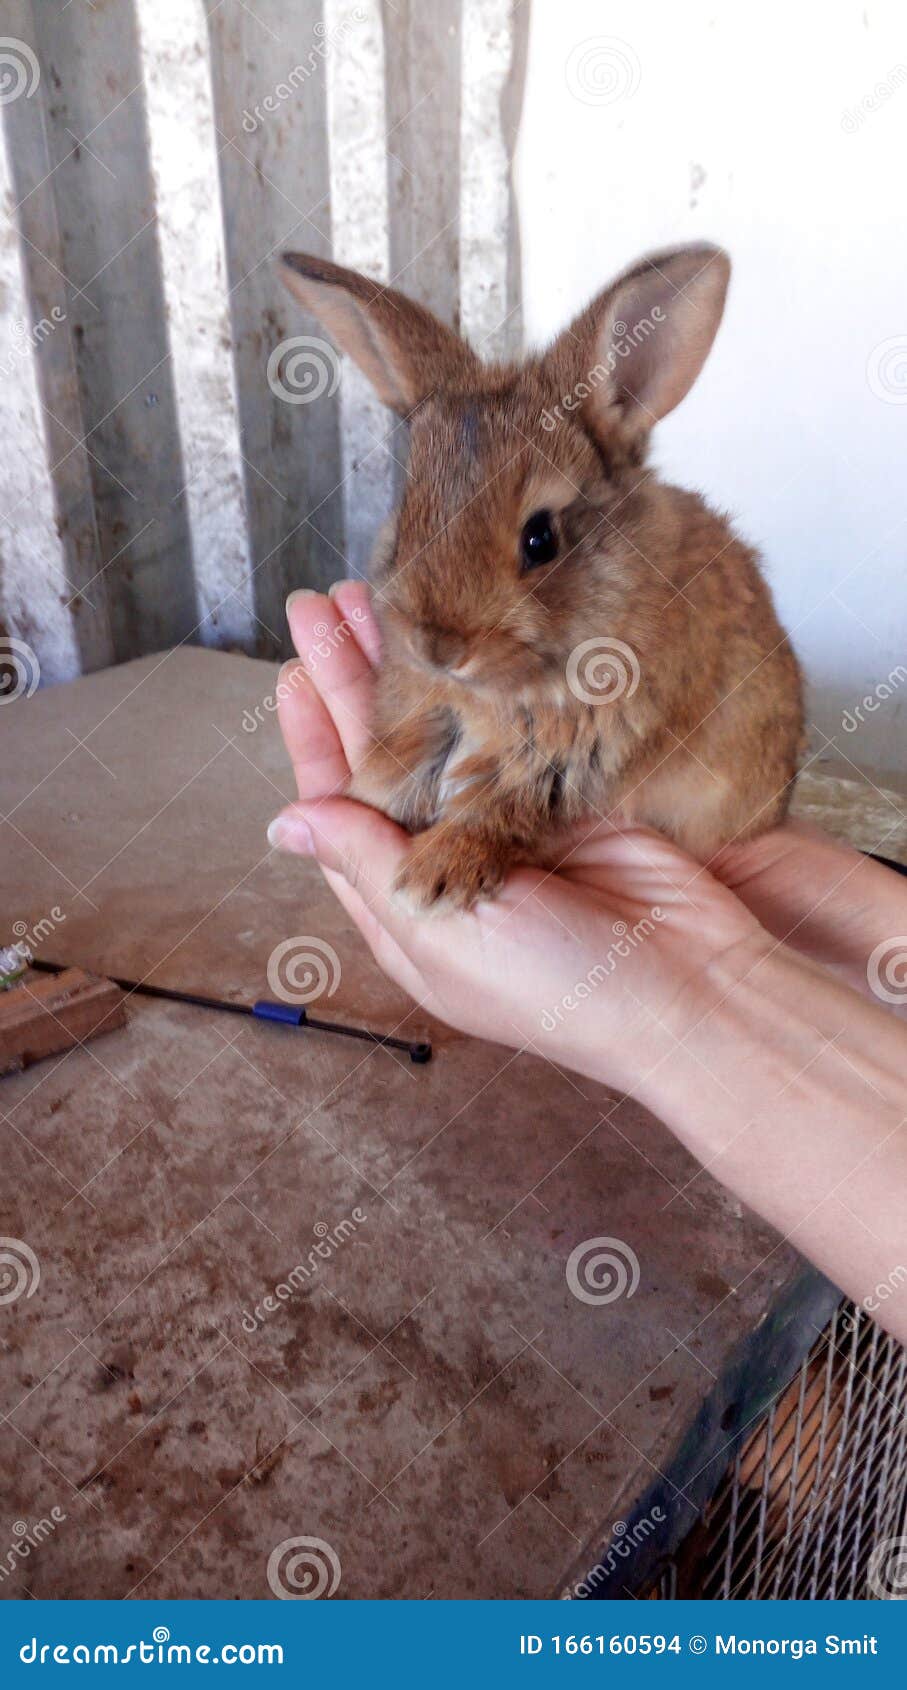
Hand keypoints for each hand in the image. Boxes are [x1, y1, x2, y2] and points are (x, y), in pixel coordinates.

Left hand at [268, 585, 773, 1092]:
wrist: (692, 987)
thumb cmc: (563, 991)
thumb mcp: (442, 938)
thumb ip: (367, 865)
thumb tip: (285, 822)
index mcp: (406, 905)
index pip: (341, 809)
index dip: (316, 740)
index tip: (294, 674)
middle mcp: (450, 858)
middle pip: (386, 756)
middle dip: (352, 683)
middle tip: (323, 609)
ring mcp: (509, 822)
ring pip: (442, 728)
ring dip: (411, 669)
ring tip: (379, 600)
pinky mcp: (564, 792)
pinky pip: (506, 725)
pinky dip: (479, 679)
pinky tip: (460, 635)